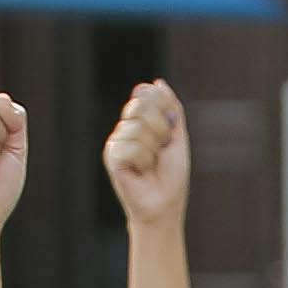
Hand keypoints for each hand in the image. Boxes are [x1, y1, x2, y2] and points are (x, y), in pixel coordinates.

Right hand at [102, 81, 188, 229]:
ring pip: (136, 128)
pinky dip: (142, 160)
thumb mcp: (177, 137)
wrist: (164, 205)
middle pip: (139, 105)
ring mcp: (116, 141)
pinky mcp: (111, 156)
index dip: (162, 107)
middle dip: (159, 128)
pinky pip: (129, 146)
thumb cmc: (171, 176)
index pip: (146, 94)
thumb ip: (171, 108)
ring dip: (152, 149)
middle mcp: (126, 128)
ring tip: (151, 165)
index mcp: (141, 121)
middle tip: (162, 148)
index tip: (170, 128)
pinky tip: (140, 172)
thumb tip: (158, 82)